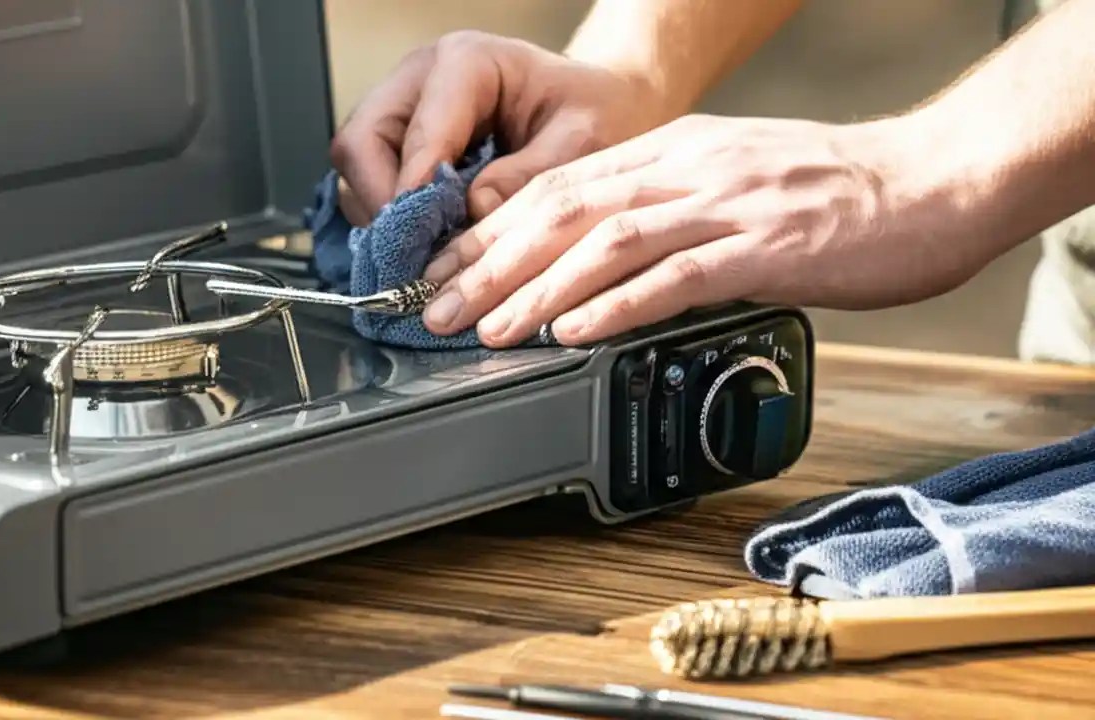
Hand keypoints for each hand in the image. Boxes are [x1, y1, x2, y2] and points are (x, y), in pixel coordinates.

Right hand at [329, 30, 672, 225]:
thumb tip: (476, 208)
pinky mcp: (399, 142)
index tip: (422, 238)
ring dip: (383, 216)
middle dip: (383, 204)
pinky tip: (428, 243)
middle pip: (361, 142)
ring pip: (357, 167)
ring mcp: (404, 110)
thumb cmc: (596, 113)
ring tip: (426, 255)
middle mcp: (421, 79)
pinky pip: (370, 183)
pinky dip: (391, 219)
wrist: (599, 108)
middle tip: (415, 255)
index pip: (417, 129)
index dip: (413, 190)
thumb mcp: (585, 141)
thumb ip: (533, 174)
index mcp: (466, 62)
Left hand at [420, 112, 988, 346]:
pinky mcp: (768, 246)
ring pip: (607, 241)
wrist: (934, 179)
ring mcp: (727, 204)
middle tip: (438, 308)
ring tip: (488, 329)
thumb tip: (610, 250)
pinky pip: (677, 274)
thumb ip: (674, 204)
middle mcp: (690, 169)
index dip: (495, 231)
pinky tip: (576, 330)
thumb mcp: (737, 177)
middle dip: (492, 264)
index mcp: (677, 151)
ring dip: (537, 288)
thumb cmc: (841, 190)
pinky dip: (618, 304)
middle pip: (566, 211)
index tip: (450, 270)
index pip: (562, 188)